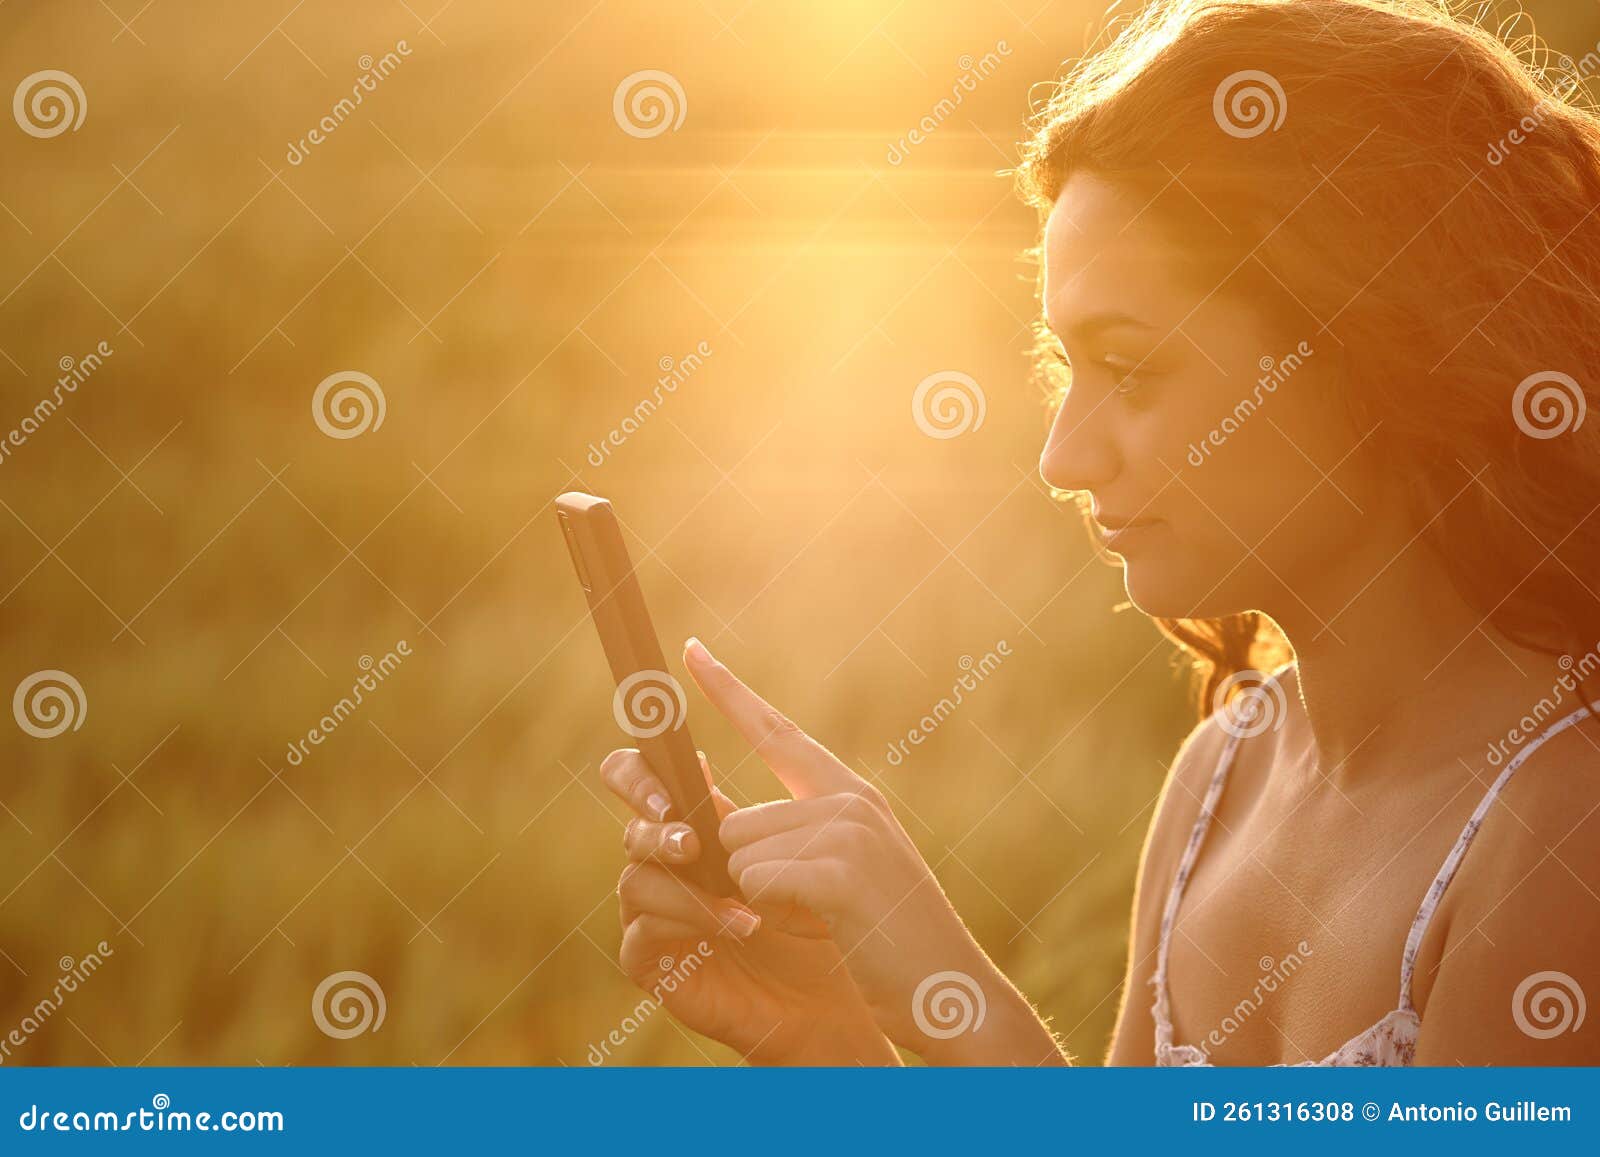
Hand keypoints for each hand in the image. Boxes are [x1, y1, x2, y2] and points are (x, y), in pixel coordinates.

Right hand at [600, 746, 899, 1064]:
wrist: (840, 1001)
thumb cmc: (826, 924)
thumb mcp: (806, 856)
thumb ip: (766, 813)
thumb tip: (707, 766)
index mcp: (700, 822)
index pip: (658, 770)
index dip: (652, 740)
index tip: (669, 693)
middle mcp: (668, 860)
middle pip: (626, 805)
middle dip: (643, 792)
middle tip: (677, 808)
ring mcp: (655, 910)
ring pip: (635, 867)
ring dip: (684, 871)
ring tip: (738, 887)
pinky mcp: (651, 962)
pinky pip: (642, 927)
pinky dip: (691, 918)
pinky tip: (741, 925)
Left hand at [681, 636, 1054, 1060]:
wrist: (949, 991)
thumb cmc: (887, 943)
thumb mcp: (840, 874)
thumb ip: (792, 836)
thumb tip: (721, 819)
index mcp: (849, 795)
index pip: (776, 731)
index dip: (728, 691)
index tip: (690, 649)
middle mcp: (850, 800)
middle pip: (738, 822)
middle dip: (748, 877)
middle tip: (807, 912)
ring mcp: (849, 830)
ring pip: (740, 854)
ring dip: (760, 900)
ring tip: (821, 920)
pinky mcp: (841, 870)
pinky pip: (755, 881)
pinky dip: (771, 914)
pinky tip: (821, 926)